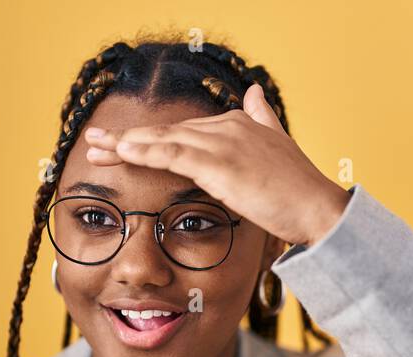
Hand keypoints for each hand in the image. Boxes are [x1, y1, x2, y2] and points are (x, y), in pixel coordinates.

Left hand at [83, 84, 349, 247]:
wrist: (319, 210)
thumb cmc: (299, 191)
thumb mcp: (279, 146)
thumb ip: (262, 118)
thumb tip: (254, 91)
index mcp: (238, 123)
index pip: (184, 131)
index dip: (152, 140)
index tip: (124, 146)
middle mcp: (227, 126)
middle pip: (168, 133)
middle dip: (128, 140)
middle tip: (94, 143)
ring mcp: (223, 142)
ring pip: (164, 141)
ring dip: (125, 145)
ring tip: (95, 148)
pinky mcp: (220, 163)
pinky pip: (173, 155)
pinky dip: (145, 153)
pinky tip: (123, 153)